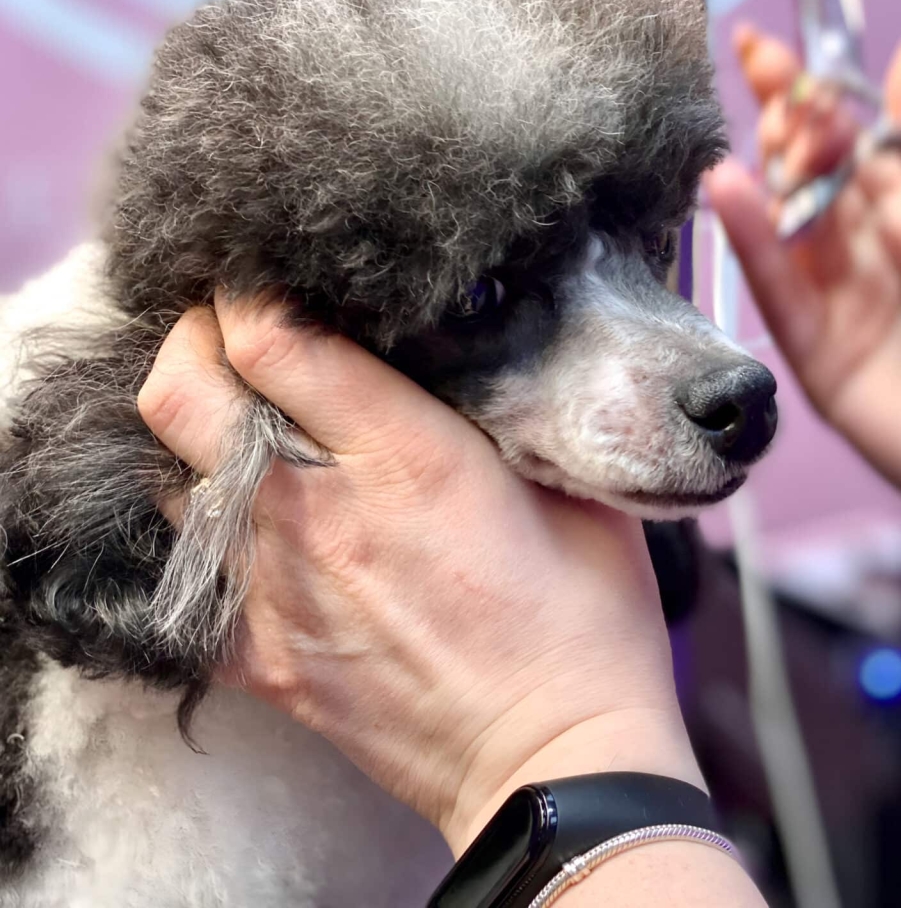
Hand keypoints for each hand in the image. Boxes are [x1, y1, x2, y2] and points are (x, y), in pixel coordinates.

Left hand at [137, 295, 703, 854]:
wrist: (559, 757)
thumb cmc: (587, 619)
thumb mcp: (573, 486)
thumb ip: (508, 412)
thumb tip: (462, 367)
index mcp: (404, 455)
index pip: (272, 340)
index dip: (250, 296)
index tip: (267, 289)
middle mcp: (319, 513)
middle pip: (182, 396)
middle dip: (190, 346)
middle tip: (233, 343)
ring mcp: (278, 591)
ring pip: (167, 481)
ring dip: (194, 441)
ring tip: (241, 430)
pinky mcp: (266, 659)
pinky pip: (185, 583)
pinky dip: (200, 540)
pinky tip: (242, 528)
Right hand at [706, 2, 900, 577]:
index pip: (851, 143)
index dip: (813, 95)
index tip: (770, 48)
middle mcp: (870, 253)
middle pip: (811, 180)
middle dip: (791, 129)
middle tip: (780, 86)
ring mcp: (837, 303)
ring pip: (788, 228)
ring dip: (772, 175)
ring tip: (768, 129)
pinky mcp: (813, 352)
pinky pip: (777, 289)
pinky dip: (752, 241)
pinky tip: (729, 191)